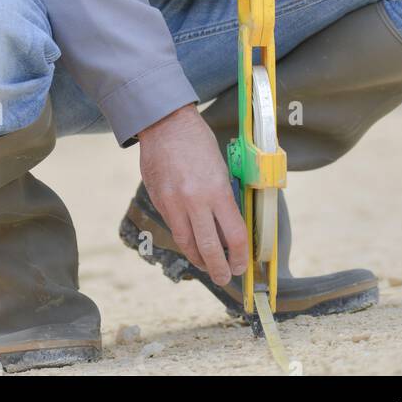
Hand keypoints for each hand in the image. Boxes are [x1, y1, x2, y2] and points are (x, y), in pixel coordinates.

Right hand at [137, 104, 248, 284]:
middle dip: (220, 269)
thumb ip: (224, 197)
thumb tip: (229, 225)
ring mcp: (173, 203)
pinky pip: (174, 228)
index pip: (234, 235)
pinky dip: (185, 239)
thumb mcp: (221, 167)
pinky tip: (192, 243)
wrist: (164, 124)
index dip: (240, 256)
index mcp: (216, 190)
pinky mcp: (158, 202)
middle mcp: (194, 201)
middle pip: (210, 248)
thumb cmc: (197, 141)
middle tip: (225, 278)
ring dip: (199, 260)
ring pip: (187, 244)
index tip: (242, 263)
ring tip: (207, 266)